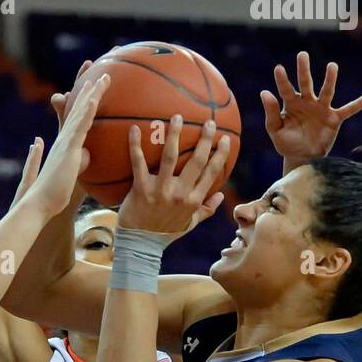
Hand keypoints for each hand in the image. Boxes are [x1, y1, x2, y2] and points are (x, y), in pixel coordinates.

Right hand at [25, 74, 109, 219]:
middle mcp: (64, 136)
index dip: (82, 96)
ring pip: (80, 111)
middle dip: (86, 85)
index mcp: (65, 142)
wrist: (40, 202)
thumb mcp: (73, 173)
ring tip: (104, 77)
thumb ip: (80, 160)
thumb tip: (87, 153)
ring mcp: (65, 140)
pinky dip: (87, 111)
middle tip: (93, 66)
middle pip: (77, 105)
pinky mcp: (68, 148)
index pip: (75, 114)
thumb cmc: (54, 192)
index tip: (90, 80)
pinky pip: (80, 126)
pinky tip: (95, 99)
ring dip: (92, 93)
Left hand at [117, 115, 229, 235]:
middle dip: (205, 140)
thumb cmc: (165, 233)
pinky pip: (138, 163)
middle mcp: (179, 194)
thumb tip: (220, 196)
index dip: (220, 155)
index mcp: (193, 201)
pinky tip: (136, 128)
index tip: (225, 139)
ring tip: (177, 117)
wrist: (140, 244)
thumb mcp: (189, 224)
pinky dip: (135, 145)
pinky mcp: (140, 189)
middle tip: (208, 122)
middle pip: (196, 162)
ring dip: (174, 135)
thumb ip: (205, 210)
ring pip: (170, 157)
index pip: (211, 173)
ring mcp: (160, 191)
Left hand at [261, 51, 361, 169]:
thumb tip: (264, 92)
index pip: (286, 89)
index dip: (282, 80)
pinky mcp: (334, 118)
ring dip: (330, 79)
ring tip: (332, 66)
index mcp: (291, 104)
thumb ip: (271, 113)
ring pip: (326, 91)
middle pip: (306, 83)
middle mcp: (307, 102)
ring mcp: (322, 108)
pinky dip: (360, 103)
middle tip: (302, 54)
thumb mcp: (275, 130)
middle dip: (304, 69)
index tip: (279, 68)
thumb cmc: (287, 143)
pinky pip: (349, 109)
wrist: (302, 157)